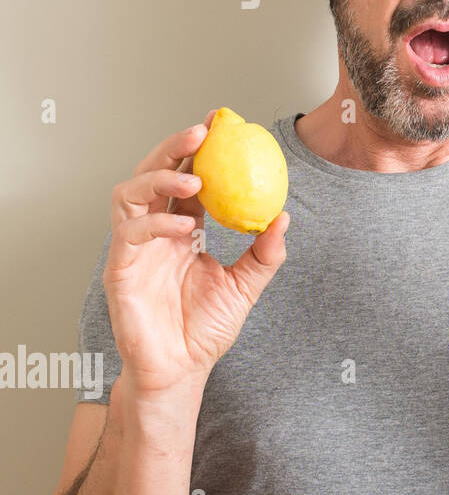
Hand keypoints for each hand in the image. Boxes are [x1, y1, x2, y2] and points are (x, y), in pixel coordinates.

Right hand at [103, 109, 290, 398]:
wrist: (182, 369)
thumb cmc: (205, 329)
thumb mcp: (246, 286)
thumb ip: (265, 254)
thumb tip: (283, 217)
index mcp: (183, 229)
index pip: (188, 179)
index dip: (200, 152)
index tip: (223, 125)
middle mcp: (155, 232)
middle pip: (153, 174)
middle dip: (174, 148)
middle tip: (203, 133)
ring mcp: (133, 248)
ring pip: (130, 194)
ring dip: (160, 179)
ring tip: (194, 180)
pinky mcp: (119, 269)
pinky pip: (130, 235)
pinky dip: (157, 224)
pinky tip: (185, 228)